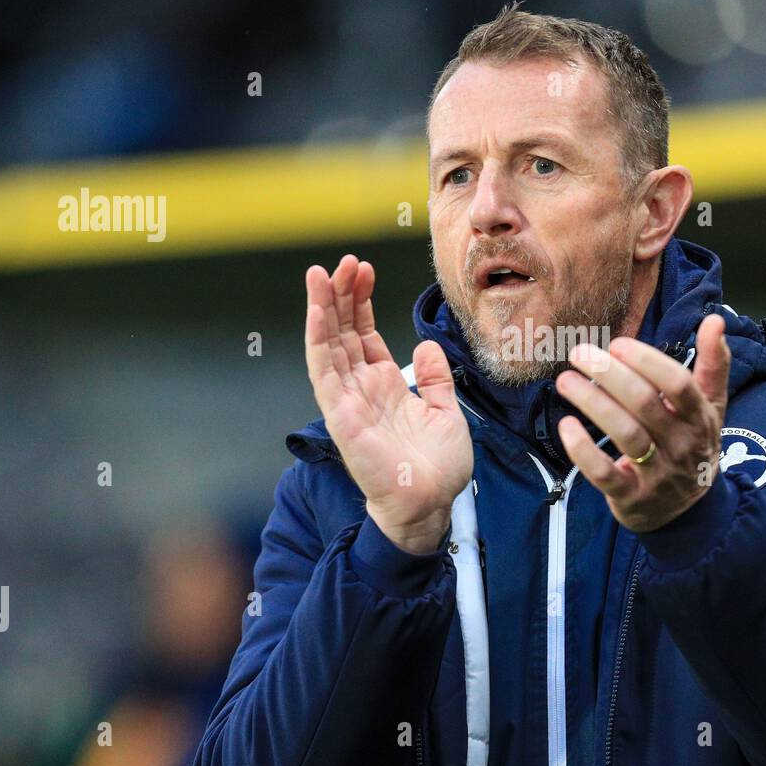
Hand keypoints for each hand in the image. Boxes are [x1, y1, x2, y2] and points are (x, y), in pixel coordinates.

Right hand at [304, 255, 471, 554]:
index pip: (363, 335)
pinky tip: (319, 311)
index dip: (361, 301)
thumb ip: (436, 379)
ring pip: (328, 345)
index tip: (364, 269)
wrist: (431, 504)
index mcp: (384, 387)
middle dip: (342, 295)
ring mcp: (348, 401)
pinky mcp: (341, 415)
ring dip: (324, 308)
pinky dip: (320, 339)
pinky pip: (325, 371)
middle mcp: (361, 389)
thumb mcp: (445, 411)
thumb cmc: (437, 468)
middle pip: (343, 332)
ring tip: (322, 273)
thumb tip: (424, 346)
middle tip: (345, 261)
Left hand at [554, 314, 730, 532]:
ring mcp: (657, 473)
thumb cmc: (693, 445)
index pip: (679, 384)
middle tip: (580, 353)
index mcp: (700, 418)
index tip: (618, 344)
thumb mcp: (711, 407)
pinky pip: (604, 474)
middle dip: (610, 375)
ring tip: (566, 381)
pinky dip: (583, 450)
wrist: (690, 511)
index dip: (648, 362)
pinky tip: (566, 426)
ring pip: (625, 434)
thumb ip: (714, 364)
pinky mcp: (631, 497)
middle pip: (646, 404)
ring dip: (592, 403)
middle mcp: (681, 445)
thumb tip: (715, 320)